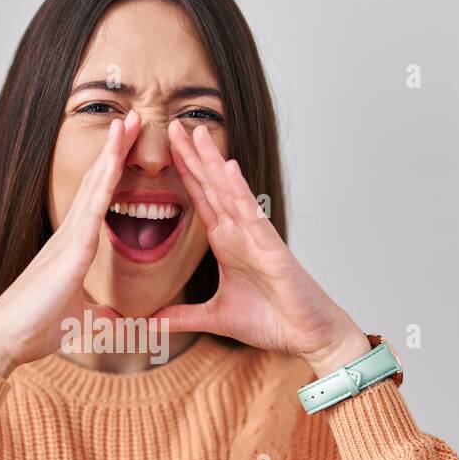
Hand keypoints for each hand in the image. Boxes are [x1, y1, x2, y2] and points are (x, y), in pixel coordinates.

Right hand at [0, 110, 142, 377]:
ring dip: (113, 154)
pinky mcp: (70, 256)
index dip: (113, 171)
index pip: (99, 201)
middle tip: (134, 117)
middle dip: (116, 149)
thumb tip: (121, 320)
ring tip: (129, 121)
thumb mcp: (82, 321)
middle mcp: (69, 237)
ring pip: (96, 188)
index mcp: (73, 248)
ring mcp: (68, 241)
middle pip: (98, 183)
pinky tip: (116, 161)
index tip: (128, 145)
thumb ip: (103, 316)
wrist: (3, 342)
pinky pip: (93, 213)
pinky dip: (106, 184)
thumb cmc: (34, 330)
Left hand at [150, 120, 371, 377]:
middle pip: (210, 187)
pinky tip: (227, 166)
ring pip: (229, 192)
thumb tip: (152, 322)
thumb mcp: (216, 318)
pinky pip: (252, 213)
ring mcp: (256, 236)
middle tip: (172, 124)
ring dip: (211, 161)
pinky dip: (239, 190)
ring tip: (196, 131)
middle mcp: (240, 233)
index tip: (164, 150)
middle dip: (191, 157)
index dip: (183, 176)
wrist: (306, 336)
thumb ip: (183, 316)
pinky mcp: (271, 247)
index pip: (200, 201)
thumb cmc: (272, 321)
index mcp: (227, 243)